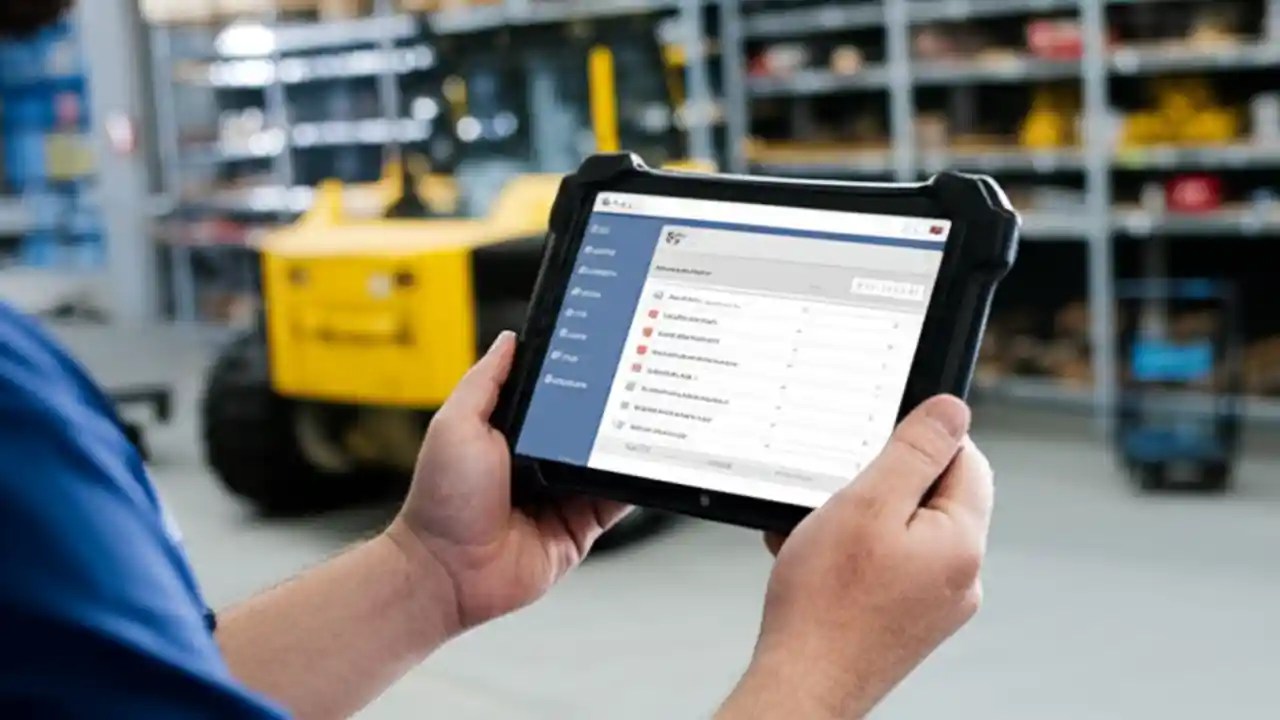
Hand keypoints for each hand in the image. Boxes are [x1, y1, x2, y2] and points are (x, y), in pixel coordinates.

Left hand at [386, 332, 632, 633]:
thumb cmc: (442, 500)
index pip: (556, 395)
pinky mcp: (580, 527)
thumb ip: (487, 381)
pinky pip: (616, 502)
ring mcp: (563, 494)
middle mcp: (541, 461)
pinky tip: (649, 465)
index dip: (579, 375)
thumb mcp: (457, 423)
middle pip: (588, 427)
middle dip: (612, 408)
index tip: (607, 351)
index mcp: (512, 431)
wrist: (447, 570)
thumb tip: (512, 339)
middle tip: (640, 379)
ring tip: (653, 417)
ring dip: (628, 445)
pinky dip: (634, 486)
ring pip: (608, 462)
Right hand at [720, 396, 993, 719]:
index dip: (919, 441)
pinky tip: (816, 561)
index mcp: (962, 542)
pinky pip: (888, 566)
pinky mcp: (906, 621)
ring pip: (903, 531)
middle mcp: (960, 577)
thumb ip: (914, 452)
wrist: (802, 685)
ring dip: (859, 519)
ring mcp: (935, 604)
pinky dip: (852, 554)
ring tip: (816, 534)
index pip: (966, 459)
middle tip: (837, 495)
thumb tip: (953, 410)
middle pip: (933, 496)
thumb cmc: (825, 602)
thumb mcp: (868, 503)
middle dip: (880, 483)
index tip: (872, 447)